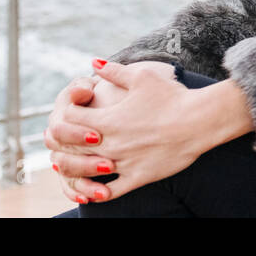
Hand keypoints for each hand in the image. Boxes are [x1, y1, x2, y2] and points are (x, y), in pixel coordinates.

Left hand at [45, 60, 179, 204]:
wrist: (199, 121)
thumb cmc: (172, 97)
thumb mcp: (142, 77)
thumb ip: (114, 71)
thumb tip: (94, 62)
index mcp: (109, 119)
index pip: (70, 119)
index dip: (65, 115)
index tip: (66, 114)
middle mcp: (111, 143)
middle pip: (72, 147)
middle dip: (61, 143)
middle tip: (56, 142)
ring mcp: (124, 162)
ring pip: (86, 171)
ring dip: (72, 169)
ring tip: (65, 166)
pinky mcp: (138, 176)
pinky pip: (111, 192)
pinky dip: (98, 193)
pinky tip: (93, 192)